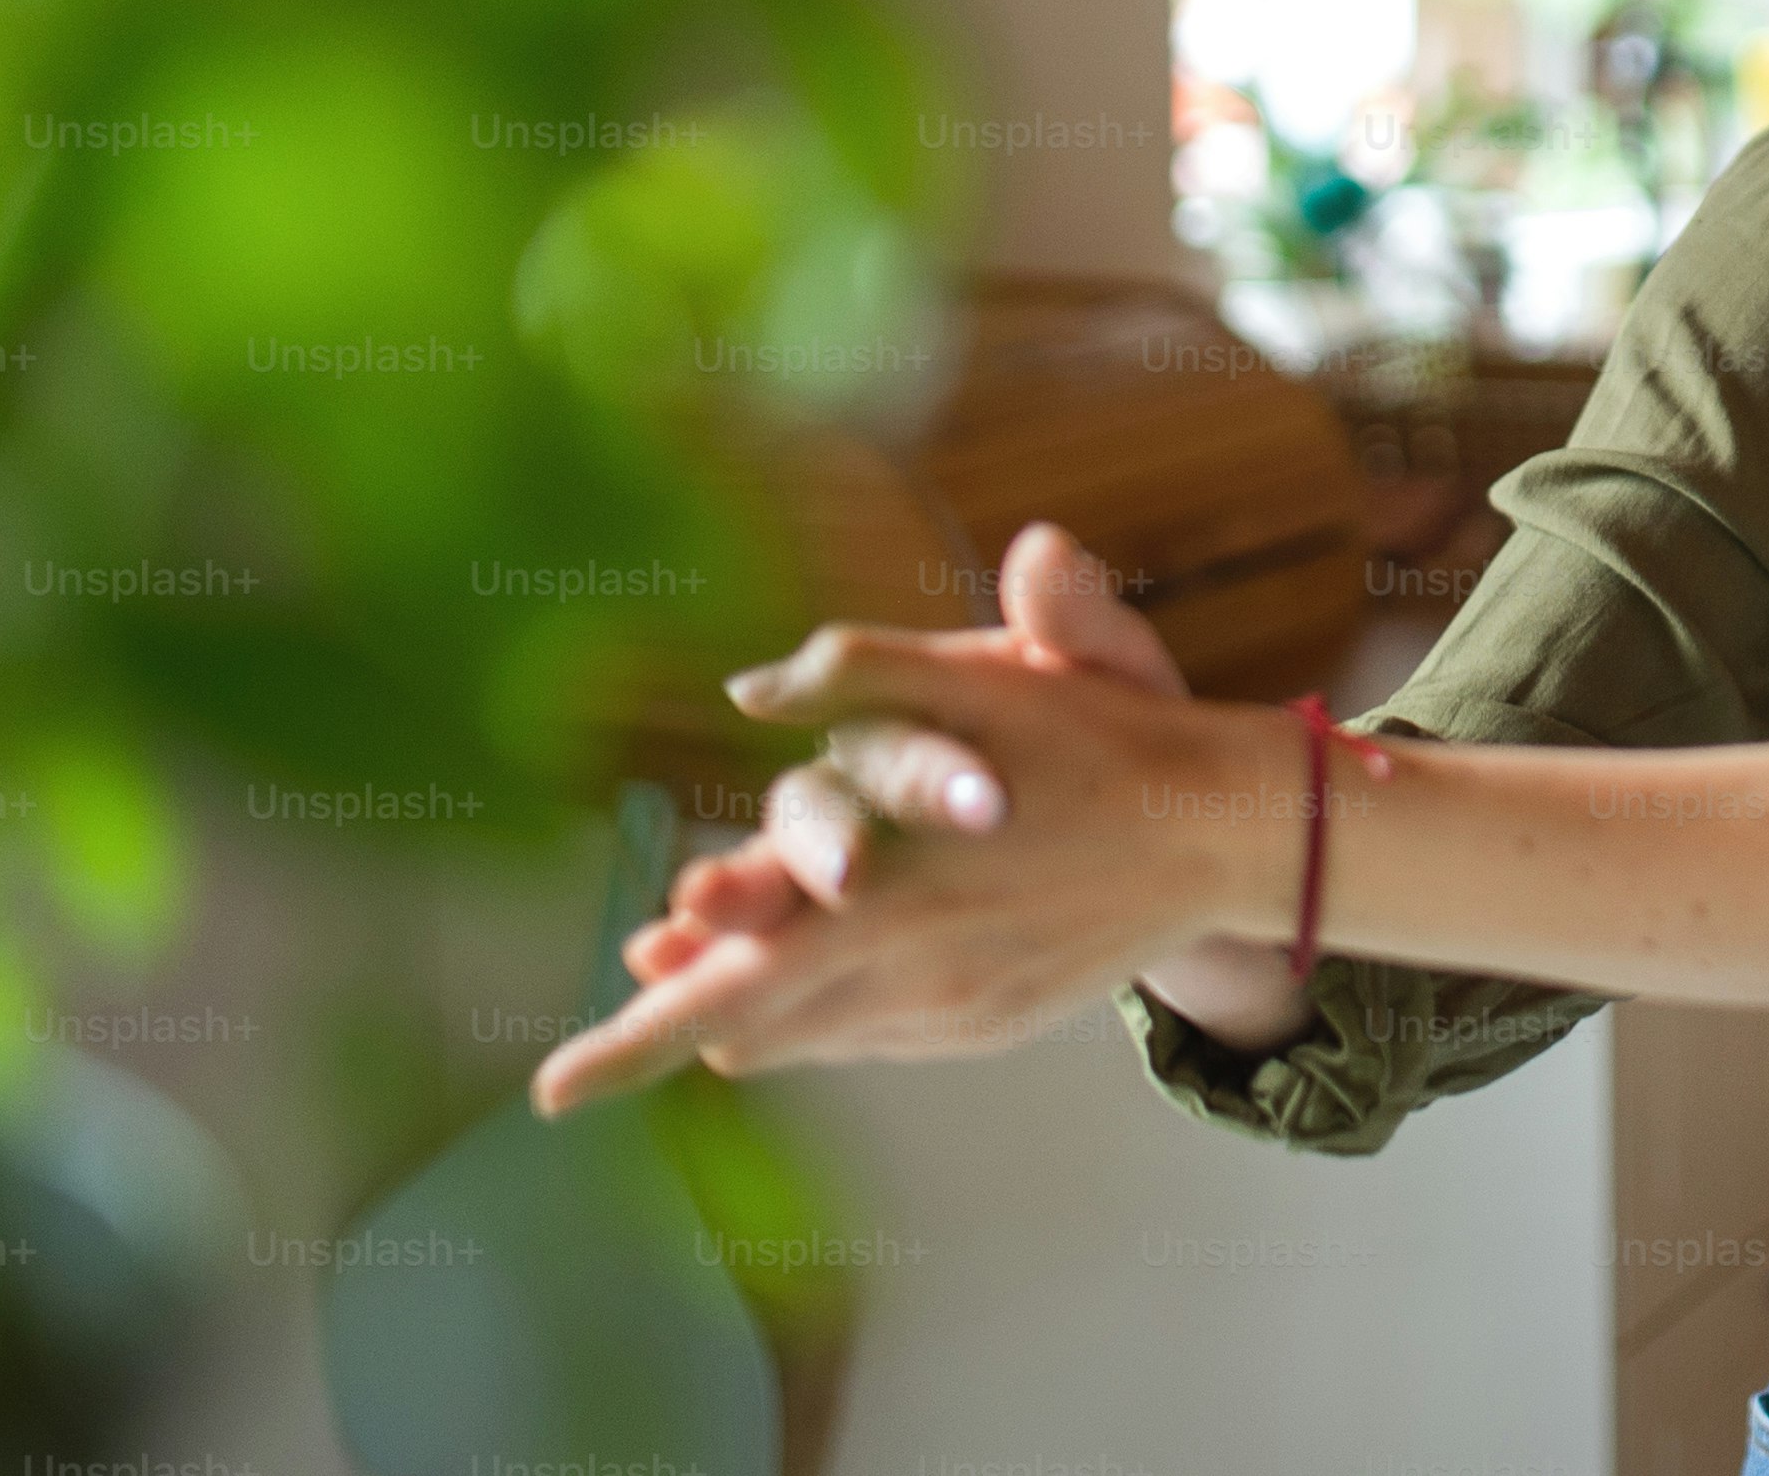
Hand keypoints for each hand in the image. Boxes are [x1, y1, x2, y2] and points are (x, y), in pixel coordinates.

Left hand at [533, 627, 1302, 1114]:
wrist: (1220, 833)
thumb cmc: (1099, 739)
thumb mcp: (984, 682)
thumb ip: (863, 675)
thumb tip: (748, 687)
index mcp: (881, 897)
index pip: (724, 989)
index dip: (628, 1047)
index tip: (548, 1093)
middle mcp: (905, 971)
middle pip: (744, 1032)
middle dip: (658, 1035)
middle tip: (581, 1062)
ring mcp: (949, 1008)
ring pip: (802, 1037)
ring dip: (738, 1015)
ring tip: (676, 987)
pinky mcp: (984, 1021)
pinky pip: (868, 1035)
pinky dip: (815, 1016)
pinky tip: (800, 985)